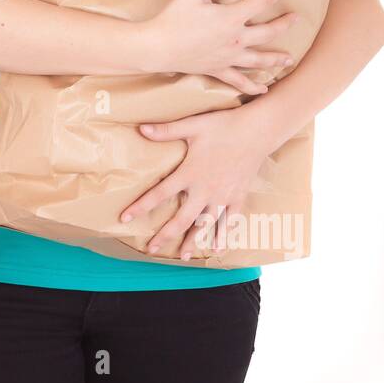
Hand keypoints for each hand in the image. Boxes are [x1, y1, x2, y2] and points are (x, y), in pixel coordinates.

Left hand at [118, 105, 273, 259]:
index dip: (141, 206)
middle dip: (165, 235)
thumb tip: (140, 129)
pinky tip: (218, 247)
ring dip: (193, 241)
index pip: (160, 193)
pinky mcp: (238, 196)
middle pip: (182, 219)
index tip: (125, 218)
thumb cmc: (224, 126)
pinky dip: (224, 234)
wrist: (258, 131)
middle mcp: (205, 190)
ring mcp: (223, 196)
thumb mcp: (192, 125)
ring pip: (206, 225)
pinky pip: (230, 220)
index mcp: (190, 173)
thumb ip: (166, 131)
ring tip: (183, 256)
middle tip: (151, 249)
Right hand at [144, 0, 297, 94]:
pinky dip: (252, 86)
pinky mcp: (218, 70)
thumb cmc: (174, 18)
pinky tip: (263, 90)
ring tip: (289, 59)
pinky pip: (239, 80)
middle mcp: (236, 39)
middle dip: (284, 24)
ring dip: (276, 59)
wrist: (158, 48)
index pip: (264, 0)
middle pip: (269, 32)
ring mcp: (229, 57)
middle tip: (296, 18)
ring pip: (259, 59)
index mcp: (232, 17)